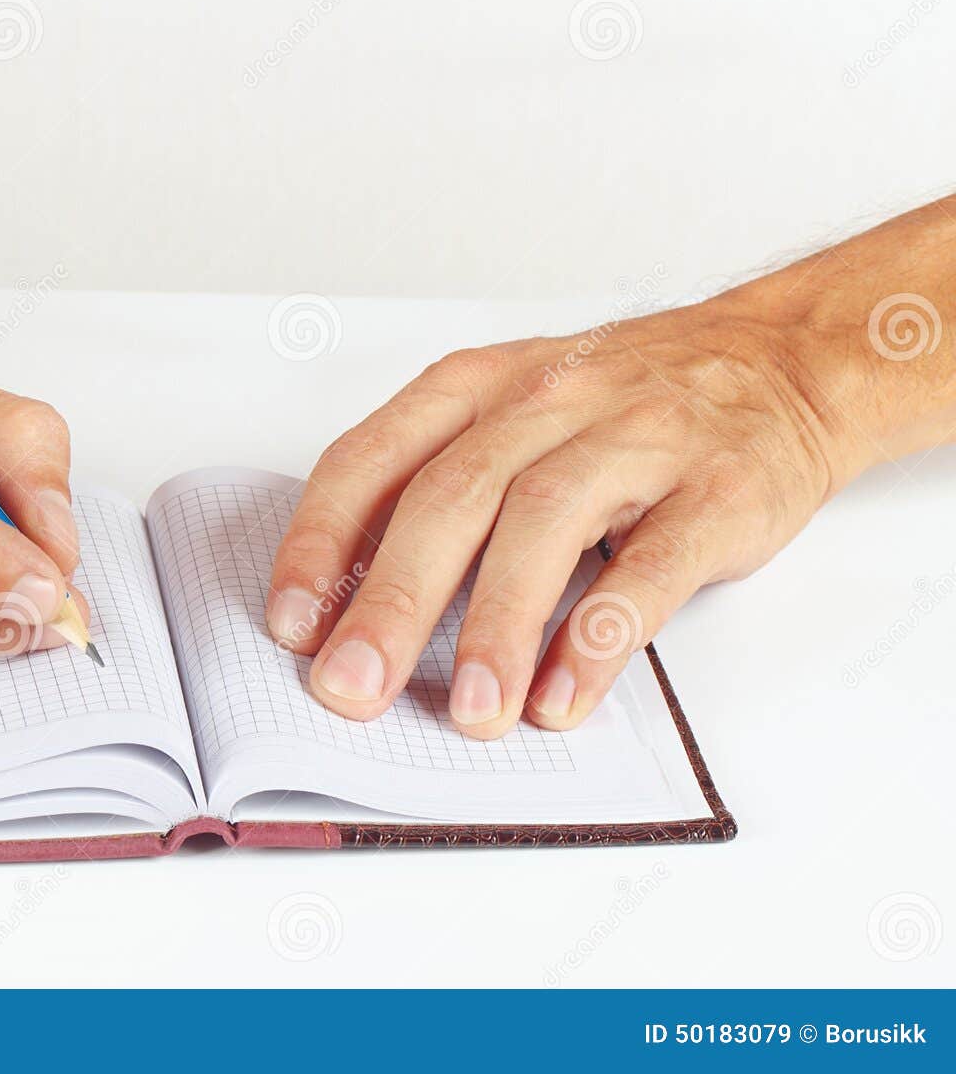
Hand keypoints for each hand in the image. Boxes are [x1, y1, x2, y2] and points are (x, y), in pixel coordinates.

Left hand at [265, 291, 882, 737]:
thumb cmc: (621, 403)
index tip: (291, 620)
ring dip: (496, 625)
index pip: (371, 458)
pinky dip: (601, 637)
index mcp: (477, 387)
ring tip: (470, 712)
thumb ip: (434, 487)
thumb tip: (349, 605)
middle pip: (450, 498)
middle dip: (392, 600)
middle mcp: (546, 401)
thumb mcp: (510, 413)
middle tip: (351, 687)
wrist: (782, 361)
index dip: (321, 540)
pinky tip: (562, 697)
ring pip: (544, 523)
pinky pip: (653, 568)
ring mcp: (636, 440)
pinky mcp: (717, 490)